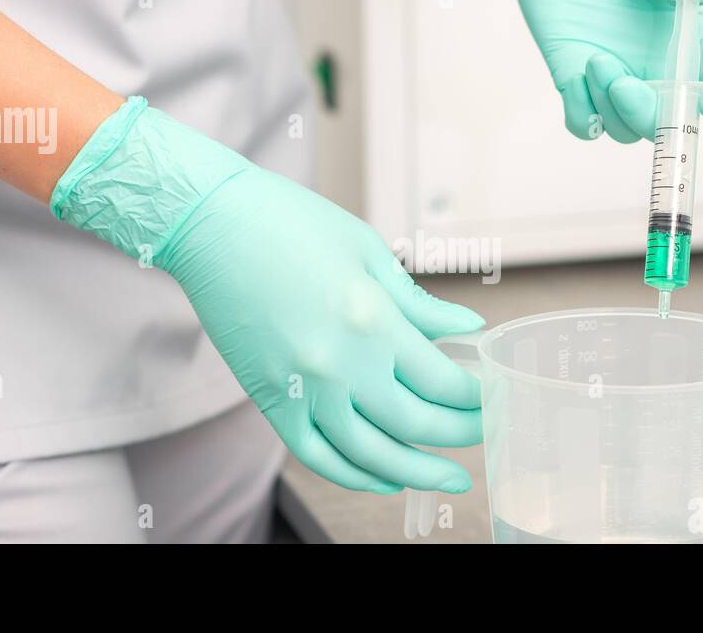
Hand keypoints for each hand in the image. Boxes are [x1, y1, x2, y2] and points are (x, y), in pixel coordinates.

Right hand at [53, 98, 482, 493]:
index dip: (476, 397)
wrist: (209, 223)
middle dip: (461, 435)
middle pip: (415, 425)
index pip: (442, 381)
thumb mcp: (368, 252)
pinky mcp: (269, 400)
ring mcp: (301, 388)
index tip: (493, 397)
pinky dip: (356, 476)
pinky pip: (318, 456)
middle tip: (485, 434)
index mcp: (372, 319)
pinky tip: (387, 480)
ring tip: (449, 478)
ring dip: (417, 472)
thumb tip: (468, 326)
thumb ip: (419, 303)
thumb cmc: (288, 223)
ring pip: (370, 455)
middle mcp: (339, 364)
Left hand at [512, 0, 702, 141]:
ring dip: (610, 108)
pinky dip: (581, 112)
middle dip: (650, 116)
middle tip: (623, 85)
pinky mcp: (579, 81)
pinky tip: (576, 76)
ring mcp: (619, 75)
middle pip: (670, 120)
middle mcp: (658, 63)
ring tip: (595, 60)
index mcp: (691, 33)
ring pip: (625, 128)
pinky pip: (584, 123)